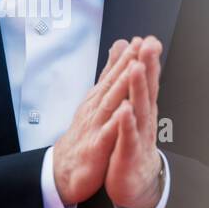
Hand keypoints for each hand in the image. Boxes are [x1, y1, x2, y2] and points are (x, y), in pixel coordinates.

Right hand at [52, 38, 142, 204]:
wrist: (65, 169)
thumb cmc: (85, 133)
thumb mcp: (96, 101)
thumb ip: (109, 74)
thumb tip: (119, 48)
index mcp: (100, 99)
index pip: (115, 74)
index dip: (129, 56)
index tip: (143, 39)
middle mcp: (97, 109)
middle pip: (113, 83)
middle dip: (128, 63)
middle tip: (141, 44)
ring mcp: (96, 127)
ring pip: (111, 103)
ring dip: (122, 85)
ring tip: (134, 68)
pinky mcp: (96, 148)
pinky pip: (107, 134)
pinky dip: (116, 122)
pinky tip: (125, 110)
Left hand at [104, 35, 163, 207]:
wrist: (133, 183)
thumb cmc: (131, 145)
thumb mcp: (133, 114)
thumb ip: (133, 90)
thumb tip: (133, 64)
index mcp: (142, 109)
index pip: (146, 81)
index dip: (147, 60)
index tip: (148, 38)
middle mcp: (144, 119)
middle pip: (147, 89)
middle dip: (147, 66)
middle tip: (149, 44)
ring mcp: (138, 135)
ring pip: (139, 108)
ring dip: (138, 88)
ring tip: (136, 68)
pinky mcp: (129, 153)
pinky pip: (128, 136)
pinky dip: (127, 123)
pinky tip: (125, 110)